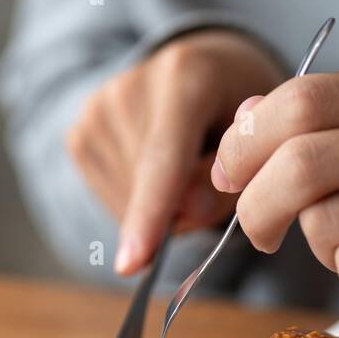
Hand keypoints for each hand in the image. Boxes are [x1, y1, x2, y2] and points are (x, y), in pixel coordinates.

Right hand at [67, 29, 283, 274]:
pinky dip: (138, 204)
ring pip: (125, 201)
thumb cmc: (242, 114)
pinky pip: (110, 199)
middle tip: (211, 184)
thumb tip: (186, 213)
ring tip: (184, 166)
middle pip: (145, 187)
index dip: (150, 213)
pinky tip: (156, 171)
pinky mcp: (78, 133)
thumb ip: (232, 182)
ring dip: (159, 209)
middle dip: (177, 212)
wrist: (205, 71)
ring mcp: (97, 109)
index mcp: (185, 75)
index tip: (131, 265)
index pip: (163, 158)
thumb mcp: (259, 144)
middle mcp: (129, 86)